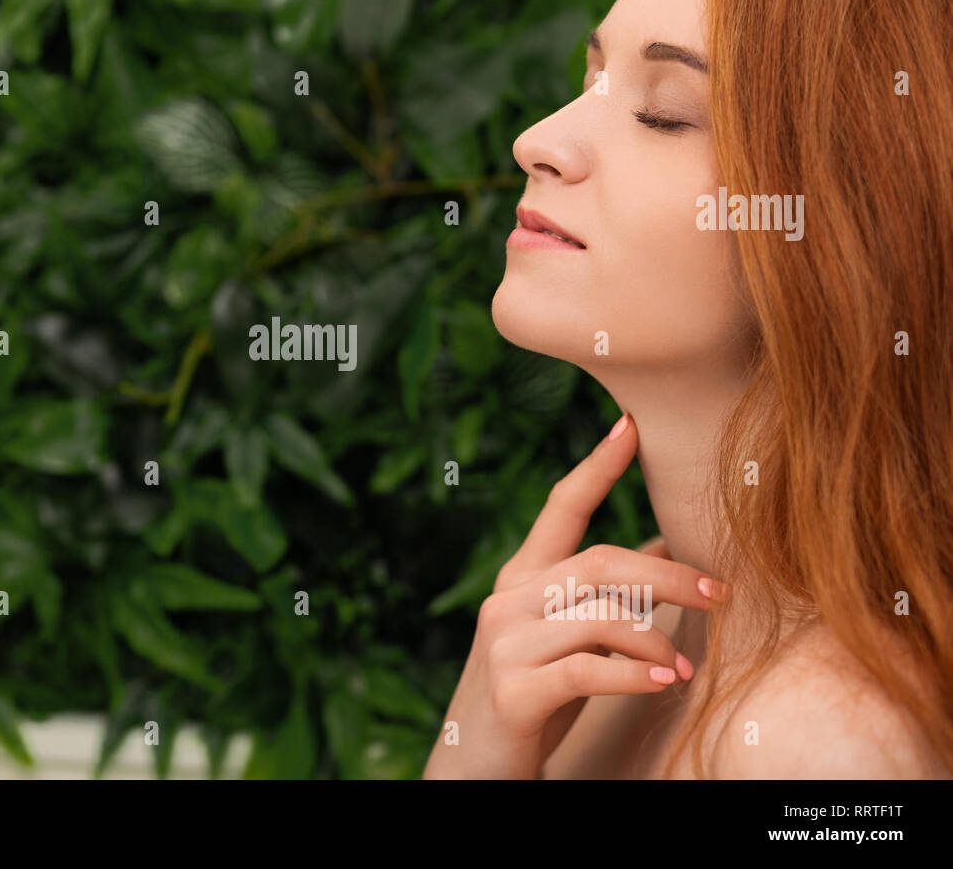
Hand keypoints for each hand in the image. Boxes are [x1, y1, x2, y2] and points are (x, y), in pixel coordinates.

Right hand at [422, 413, 723, 778]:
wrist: (471, 767)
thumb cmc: (533, 698)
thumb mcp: (567, 640)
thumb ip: (605, 597)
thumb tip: (669, 548)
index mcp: (521, 580)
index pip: (560, 508)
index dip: (597, 467)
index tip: (631, 426)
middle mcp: (508, 600)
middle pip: (600, 562)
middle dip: (671, 576)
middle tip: (722, 593)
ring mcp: (505, 642)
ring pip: (601, 615)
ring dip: (658, 640)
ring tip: (686, 669)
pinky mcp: (512, 689)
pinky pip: (588, 667)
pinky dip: (635, 673)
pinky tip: (666, 682)